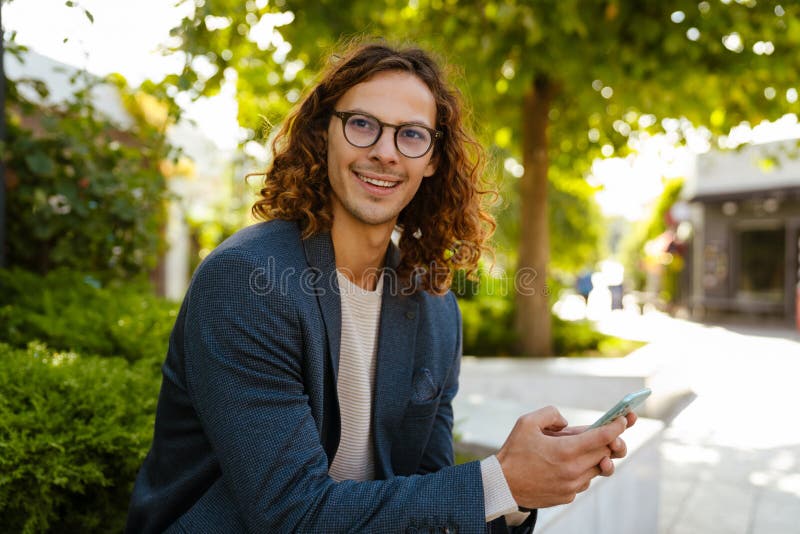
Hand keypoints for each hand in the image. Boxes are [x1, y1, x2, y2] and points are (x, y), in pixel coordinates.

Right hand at [496, 406, 629, 508]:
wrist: (502, 485)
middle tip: (612, 432)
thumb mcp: (527, 422)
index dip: (617, 426)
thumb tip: (566, 422)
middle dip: (612, 441)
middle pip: (606, 453)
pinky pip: (584, 481)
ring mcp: (572, 486)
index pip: (603, 437)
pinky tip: (569, 464)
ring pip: (598, 469)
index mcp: (566, 450)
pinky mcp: (568, 496)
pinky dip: (583, 470)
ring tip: (583, 448)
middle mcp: (573, 470)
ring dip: (597, 456)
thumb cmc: (514, 452)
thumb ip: (551, 414)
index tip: (624, 419)